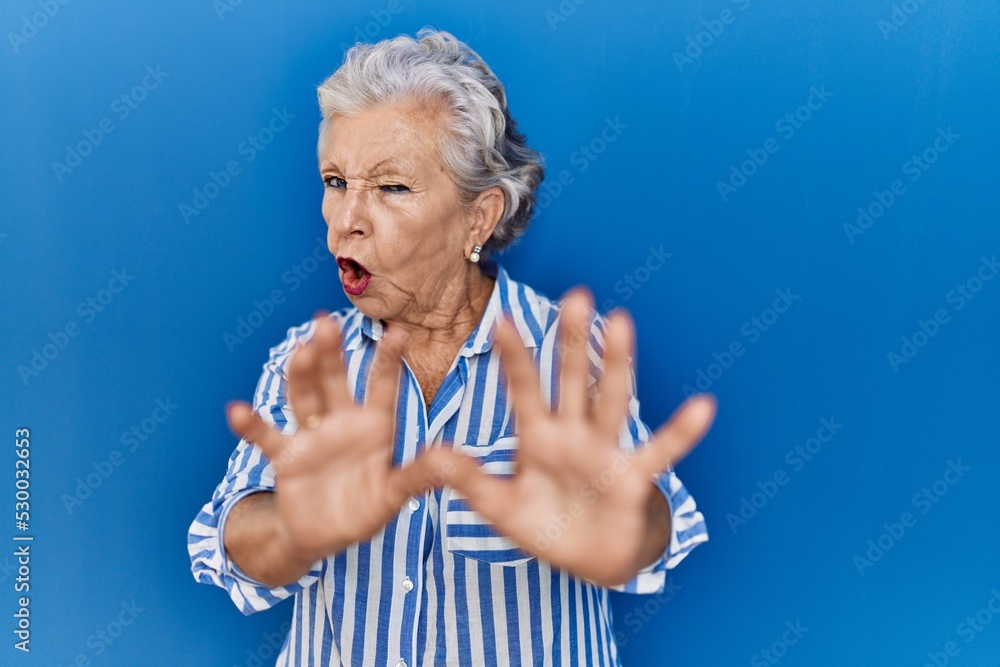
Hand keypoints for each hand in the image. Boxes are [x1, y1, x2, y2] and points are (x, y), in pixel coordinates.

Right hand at [226, 316, 454, 561]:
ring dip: (300, 375)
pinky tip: (237, 410)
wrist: (324, 534)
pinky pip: (267, 437)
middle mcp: (341, 421)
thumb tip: (454, 461)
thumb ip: (419, 476)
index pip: (382, 386)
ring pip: (304, 398)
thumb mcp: (394, 494)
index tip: (398, 331)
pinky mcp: (286, 457)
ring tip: (298, 350)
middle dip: (331, 353)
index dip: (389, 360)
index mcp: (374, 425)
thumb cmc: (365, 508)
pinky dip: (252, 425)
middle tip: (327, 322)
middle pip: (335, 381)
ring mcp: (311, 436)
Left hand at [436, 289, 715, 586]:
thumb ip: (469, 480)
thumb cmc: (543, 526)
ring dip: (618, 363)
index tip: (500, 319)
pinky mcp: (634, 476)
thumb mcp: (499, 506)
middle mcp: (573, 433)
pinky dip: (681, 433)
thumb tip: (430, 454)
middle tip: (575, 295)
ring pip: (612, 399)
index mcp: (537, 436)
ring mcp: (606, 450)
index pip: (523, 389)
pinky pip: (661, 451)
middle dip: (573, 341)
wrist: (588, 560)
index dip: (513, 357)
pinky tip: (703, 407)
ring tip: (621, 322)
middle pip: (573, 379)